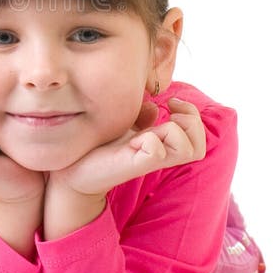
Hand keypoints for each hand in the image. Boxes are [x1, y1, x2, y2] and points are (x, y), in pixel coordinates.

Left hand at [49, 97, 206, 197]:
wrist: (73, 170)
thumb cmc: (99, 148)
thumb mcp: (124, 128)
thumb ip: (141, 118)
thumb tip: (154, 107)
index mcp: (160, 145)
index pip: (196, 136)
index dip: (192, 114)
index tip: (171, 102)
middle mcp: (159, 155)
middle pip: (199, 146)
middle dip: (191, 121)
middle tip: (169, 110)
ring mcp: (147, 161)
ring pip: (188, 149)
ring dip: (175, 130)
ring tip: (152, 128)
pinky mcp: (132, 165)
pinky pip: (156, 151)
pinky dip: (150, 140)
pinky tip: (133, 138)